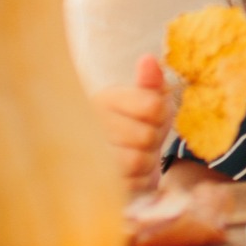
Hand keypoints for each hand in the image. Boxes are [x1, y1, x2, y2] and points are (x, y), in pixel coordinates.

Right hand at [94, 53, 167, 194]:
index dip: (161, 115)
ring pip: (136, 161)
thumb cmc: (137, 127)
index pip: (153, 105)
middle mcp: (88, 124)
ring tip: (135, 157)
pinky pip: (129, 185)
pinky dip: (137, 183)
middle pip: (146, 136)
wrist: (119, 167)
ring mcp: (84, 156)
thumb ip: (151, 82)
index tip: (153, 116)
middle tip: (143, 142)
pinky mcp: (90, 183)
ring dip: (145, 164)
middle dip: (152, 142)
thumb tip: (148, 60)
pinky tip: (128, 176)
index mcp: (104, 100)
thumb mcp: (148, 100)